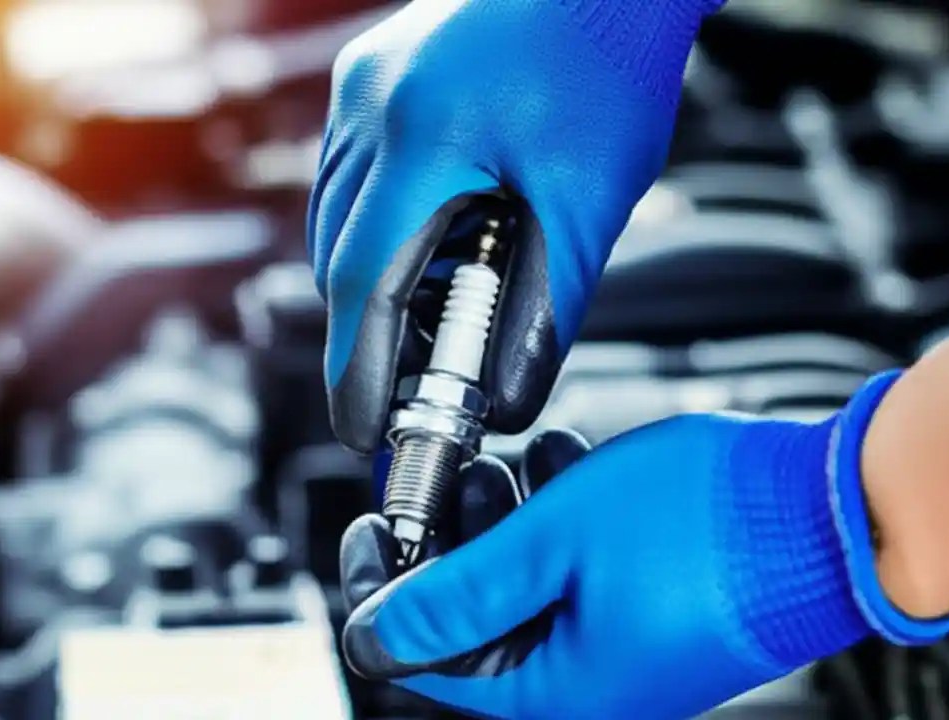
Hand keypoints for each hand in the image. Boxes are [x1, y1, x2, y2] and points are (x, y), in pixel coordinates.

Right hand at [308, 0, 723, 452]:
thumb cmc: (613, 60)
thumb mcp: (592, 199)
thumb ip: (549, 308)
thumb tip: (511, 402)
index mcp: (422, 136)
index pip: (364, 283)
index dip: (358, 371)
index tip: (364, 430)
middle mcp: (368, 106)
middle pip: (340, 258)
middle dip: (371, 333)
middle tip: (420, 384)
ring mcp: (359, 85)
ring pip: (336, 219)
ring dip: (372, 280)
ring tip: (435, 317)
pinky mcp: (367, 74)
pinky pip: (349, 176)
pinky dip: (377, 227)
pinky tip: (430, 241)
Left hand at [340, 373, 948, 719]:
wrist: (835, 512)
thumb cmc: (710, 527)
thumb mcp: (551, 543)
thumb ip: (456, 590)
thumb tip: (372, 631)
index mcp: (553, 692)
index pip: (424, 655)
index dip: (384, 585)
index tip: (371, 523)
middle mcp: (586, 685)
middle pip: (473, 618)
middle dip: (452, 539)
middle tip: (449, 477)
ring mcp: (621, 649)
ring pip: (523, 587)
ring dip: (504, 521)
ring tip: (508, 463)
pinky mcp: (649, 613)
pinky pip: (573, 575)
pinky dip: (556, 522)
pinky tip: (560, 469)